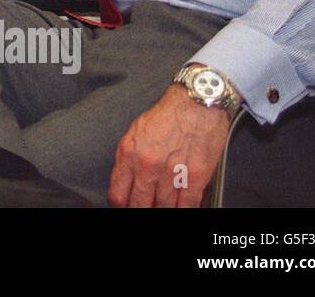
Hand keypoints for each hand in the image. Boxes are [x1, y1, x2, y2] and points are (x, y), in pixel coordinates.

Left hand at [107, 84, 231, 206]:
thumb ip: (128, 158)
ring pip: (163, 208)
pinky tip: (179, 206)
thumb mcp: (135, 133)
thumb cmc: (168, 115)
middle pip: (139, 205)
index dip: (120, 206)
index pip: (118, 194)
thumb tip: (125, 183)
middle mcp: (148, 166)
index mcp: (130, 154)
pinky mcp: (195, 177)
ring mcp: (172, 173)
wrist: (196, 103)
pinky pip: (186, 206)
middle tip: (145, 207)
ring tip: (163, 205)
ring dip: (163, 209)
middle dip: (141, 209)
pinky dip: (183, 210)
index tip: (125, 207)